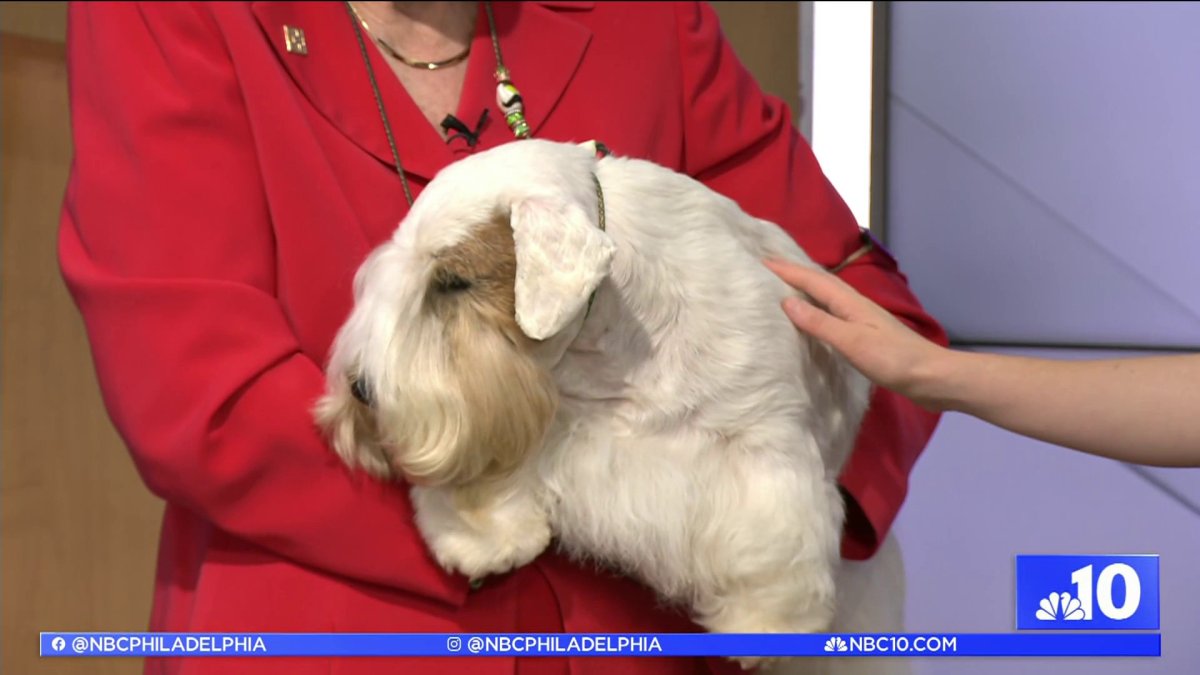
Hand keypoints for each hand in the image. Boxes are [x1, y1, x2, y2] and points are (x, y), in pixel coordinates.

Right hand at [764, 258, 948, 407]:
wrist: (931, 377)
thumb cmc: (892, 360)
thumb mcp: (851, 342)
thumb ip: (820, 322)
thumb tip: (787, 301)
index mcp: (850, 302)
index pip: (812, 280)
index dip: (787, 270)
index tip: (760, 261)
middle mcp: (855, 305)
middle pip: (820, 282)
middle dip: (794, 272)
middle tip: (768, 266)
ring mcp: (862, 319)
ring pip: (827, 295)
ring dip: (806, 286)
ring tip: (784, 285)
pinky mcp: (866, 334)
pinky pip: (833, 312)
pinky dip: (817, 306)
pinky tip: (814, 316)